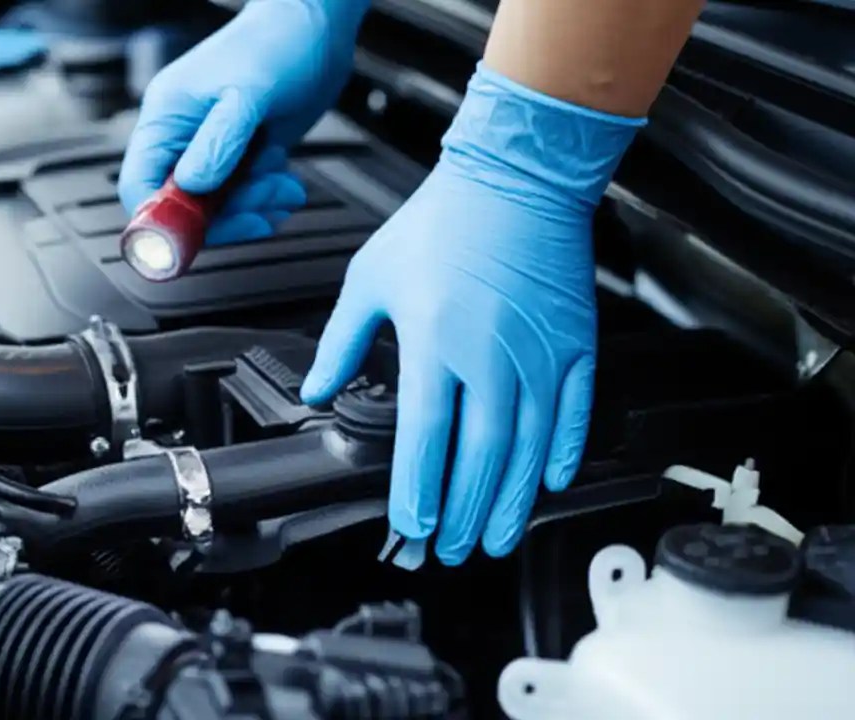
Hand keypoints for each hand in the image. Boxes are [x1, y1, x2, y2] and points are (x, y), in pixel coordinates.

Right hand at [117, 0, 366, 245]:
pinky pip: (245, 197)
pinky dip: (267, 200)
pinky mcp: (243, 156)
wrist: (317, 28)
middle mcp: (184, 138)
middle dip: (224, 216)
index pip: (139, 184)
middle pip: (182, 206)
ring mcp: (214, 149)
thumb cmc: (277, 44)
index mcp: (166, 119)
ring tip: (282, 187)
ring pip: (219, 206)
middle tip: (259, 210)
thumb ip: (220, 142)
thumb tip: (193, 185)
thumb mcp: (247, 95)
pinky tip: (287, 186)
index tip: (189, 242)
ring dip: (254, 206)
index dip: (157, 221)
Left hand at [300, 65, 644, 565]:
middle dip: (463, 513)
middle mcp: (489, 356)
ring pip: (527, 448)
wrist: (517, 174)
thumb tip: (316, 389)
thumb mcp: (371, 278)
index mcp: (433, 342)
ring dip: (511, 500)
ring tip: (496, 536)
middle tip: (452, 549)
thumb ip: (341, 342)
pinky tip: (551, 481)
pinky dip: (563, 451)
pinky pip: (572, 412)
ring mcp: (538, 354)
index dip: (418, 492)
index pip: (423, 438)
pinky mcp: (575, 343)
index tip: (410, 526)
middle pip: (478, 457)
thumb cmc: (443, 220)